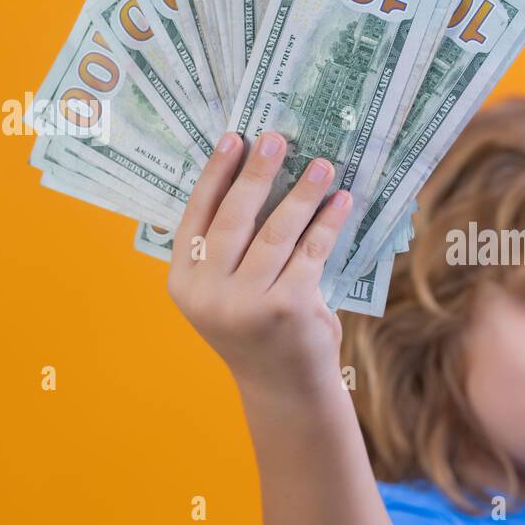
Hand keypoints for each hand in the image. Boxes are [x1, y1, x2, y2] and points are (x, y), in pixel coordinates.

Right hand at [165, 131, 352, 396]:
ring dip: (302, 193)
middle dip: (256, 174)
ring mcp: (247, 304)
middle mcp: (208, 294)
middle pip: (234, 219)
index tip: (233, 137)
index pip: (196, 216)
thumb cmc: (256, 327)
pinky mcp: (288, 308)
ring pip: (277, 233)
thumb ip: (227, 249)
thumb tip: (256, 176)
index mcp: (183, 283)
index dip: (215, 174)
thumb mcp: (224, 292)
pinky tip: (340, 202)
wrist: (283, 387)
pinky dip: (327, 224)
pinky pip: (311, 253)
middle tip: (275, 138)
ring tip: (321, 165)